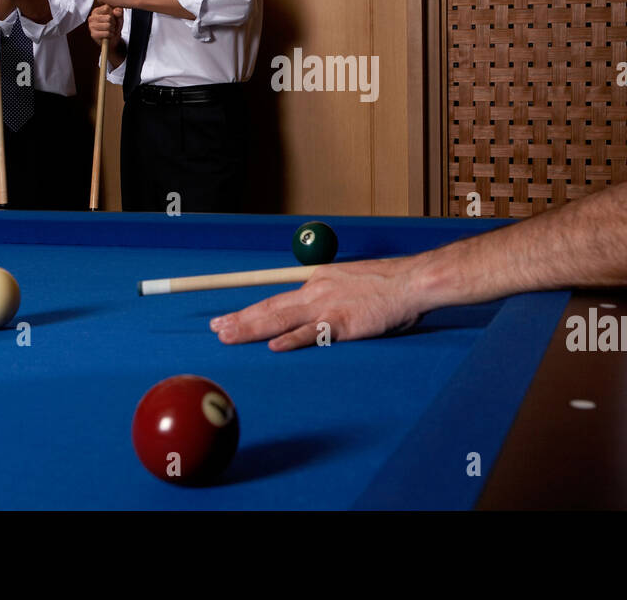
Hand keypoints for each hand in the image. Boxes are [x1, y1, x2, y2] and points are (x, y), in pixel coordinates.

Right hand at [87, 3, 123, 44]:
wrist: (112, 39)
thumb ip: (119, 11)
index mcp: (97, 11)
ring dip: (112, 29)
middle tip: (112, 25)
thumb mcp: (119, 16)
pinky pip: (107, 33)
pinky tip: (109, 35)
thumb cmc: (114, 26)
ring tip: (110, 30)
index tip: (113, 17)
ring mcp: (91, 26)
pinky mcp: (93, 34)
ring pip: (108, 25)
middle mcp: (92, 17)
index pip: (107, 7)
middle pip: (108, 17)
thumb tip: (116, 11)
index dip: (113, 13)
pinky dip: (110, 35)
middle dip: (113, 22)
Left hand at [209, 255, 425, 350]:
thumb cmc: (386, 285)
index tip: (225, 316)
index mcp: (316, 281)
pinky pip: (313, 334)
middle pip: (270, 307)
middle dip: (239, 319)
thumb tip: (313, 307)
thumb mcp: (348, 281)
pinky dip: (292, 340)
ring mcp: (327, 307)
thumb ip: (328, 293)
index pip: (274, 296)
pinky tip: (273, 346)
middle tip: (215, 329)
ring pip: (281, 319)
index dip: (248, 308)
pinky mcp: (343, 323)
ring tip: (228, 336)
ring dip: (251, 328)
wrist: (411, 282)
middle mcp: (316, 291)